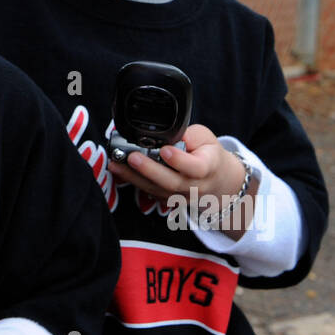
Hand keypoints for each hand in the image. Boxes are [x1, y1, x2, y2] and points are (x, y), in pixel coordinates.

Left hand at [108, 124, 256, 236]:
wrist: (218, 182)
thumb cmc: (208, 155)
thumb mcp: (205, 138)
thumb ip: (187, 136)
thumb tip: (165, 134)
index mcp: (208, 167)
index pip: (195, 167)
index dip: (179, 160)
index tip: (165, 150)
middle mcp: (194, 186)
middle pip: (171, 182)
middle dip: (149, 170)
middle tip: (132, 157)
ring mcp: (180, 196)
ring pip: (156, 189)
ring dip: (134, 177)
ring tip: (116, 163)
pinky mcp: (168, 200)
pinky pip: (149, 192)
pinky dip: (133, 182)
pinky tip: (119, 171)